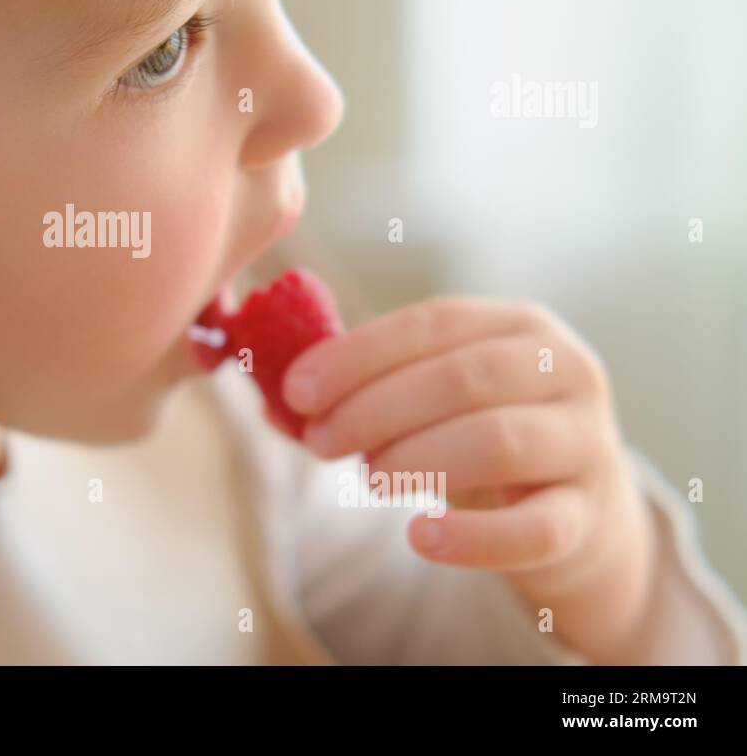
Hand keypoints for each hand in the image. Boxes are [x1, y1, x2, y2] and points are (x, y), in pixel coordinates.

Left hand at [281, 296, 658, 659]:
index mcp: (518, 325)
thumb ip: (355, 396)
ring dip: (416, 458)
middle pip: (462, 378)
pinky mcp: (591, 516)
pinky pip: (534, 529)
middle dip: (375, 408)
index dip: (358, 354)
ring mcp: (588, 442)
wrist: (577, 511)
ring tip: (367, 478)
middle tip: (320, 441)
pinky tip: (419, 536)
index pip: (433, 323)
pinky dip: (471, 537)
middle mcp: (566, 370)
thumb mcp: (428, 403)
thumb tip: (271, 403)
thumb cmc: (478, 438)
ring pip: (498, 440)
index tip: (297, 390)